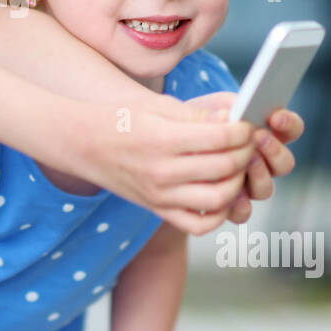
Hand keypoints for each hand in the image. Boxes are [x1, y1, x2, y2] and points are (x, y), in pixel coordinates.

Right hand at [77, 97, 254, 235]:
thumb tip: (233, 119)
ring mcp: (160, 195)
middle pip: (225, 165)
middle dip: (246, 151)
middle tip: (249, 142)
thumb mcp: (157, 107)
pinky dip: (219, 213)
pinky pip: (199, 223)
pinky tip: (223, 194)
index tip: (247, 124)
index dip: (242, 130)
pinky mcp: (157, 210)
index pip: (220, 137)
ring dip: (238, 180)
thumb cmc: (120, 119)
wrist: (81, 144)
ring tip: (238, 165)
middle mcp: (162, 171)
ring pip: (219, 197)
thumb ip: (197, 115)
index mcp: (162, 139)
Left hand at [184, 93, 304, 221]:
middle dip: (274, 150)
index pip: (290, 128)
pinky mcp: (230, 205)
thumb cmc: (192, 123)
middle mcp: (262, 162)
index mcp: (264, 133)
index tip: (276, 116)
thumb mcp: (205, 109)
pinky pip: (242, 212)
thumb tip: (230, 115)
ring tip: (244, 161)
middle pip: (285, 163)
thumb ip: (222, 109)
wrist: (167, 149)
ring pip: (265, 189)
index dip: (288, 123)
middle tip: (258, 137)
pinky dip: (237, 204)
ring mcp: (247, 185)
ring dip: (258, 175)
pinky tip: (228, 192)